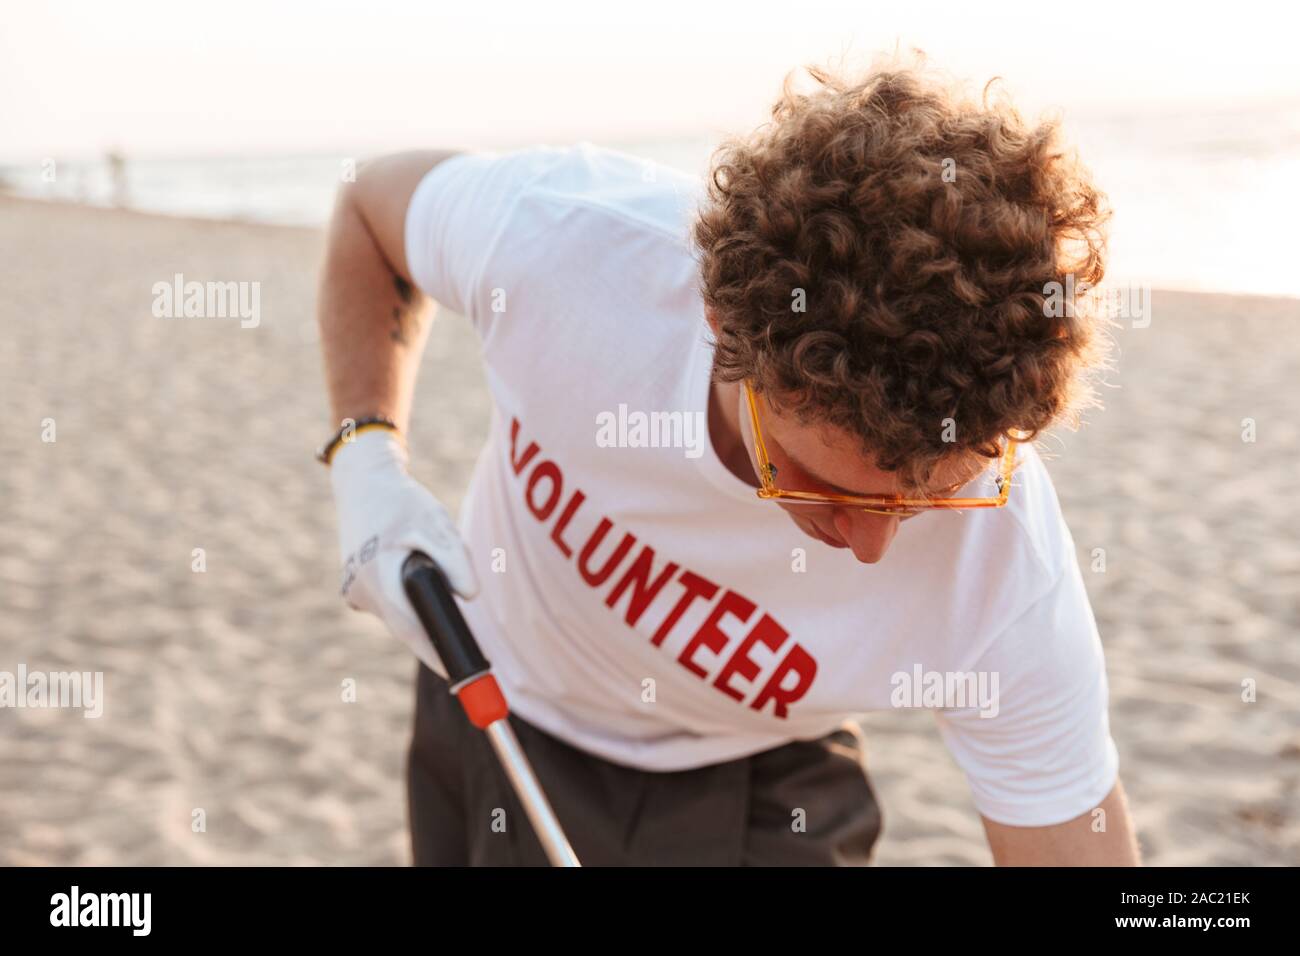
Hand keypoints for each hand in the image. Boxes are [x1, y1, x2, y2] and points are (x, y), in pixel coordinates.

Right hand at [328, 428, 478, 673]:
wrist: (363, 483)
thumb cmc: (401, 502)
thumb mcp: (435, 523)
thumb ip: (455, 559)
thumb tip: (470, 596)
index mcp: (378, 578)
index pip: (413, 629)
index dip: (437, 654)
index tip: (460, 674)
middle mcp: (361, 591)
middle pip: (408, 624)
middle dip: (435, 626)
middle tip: (464, 632)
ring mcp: (356, 591)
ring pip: (400, 613)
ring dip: (420, 604)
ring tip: (426, 561)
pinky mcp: (357, 588)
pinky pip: (391, 603)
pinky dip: (407, 594)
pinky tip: (411, 563)